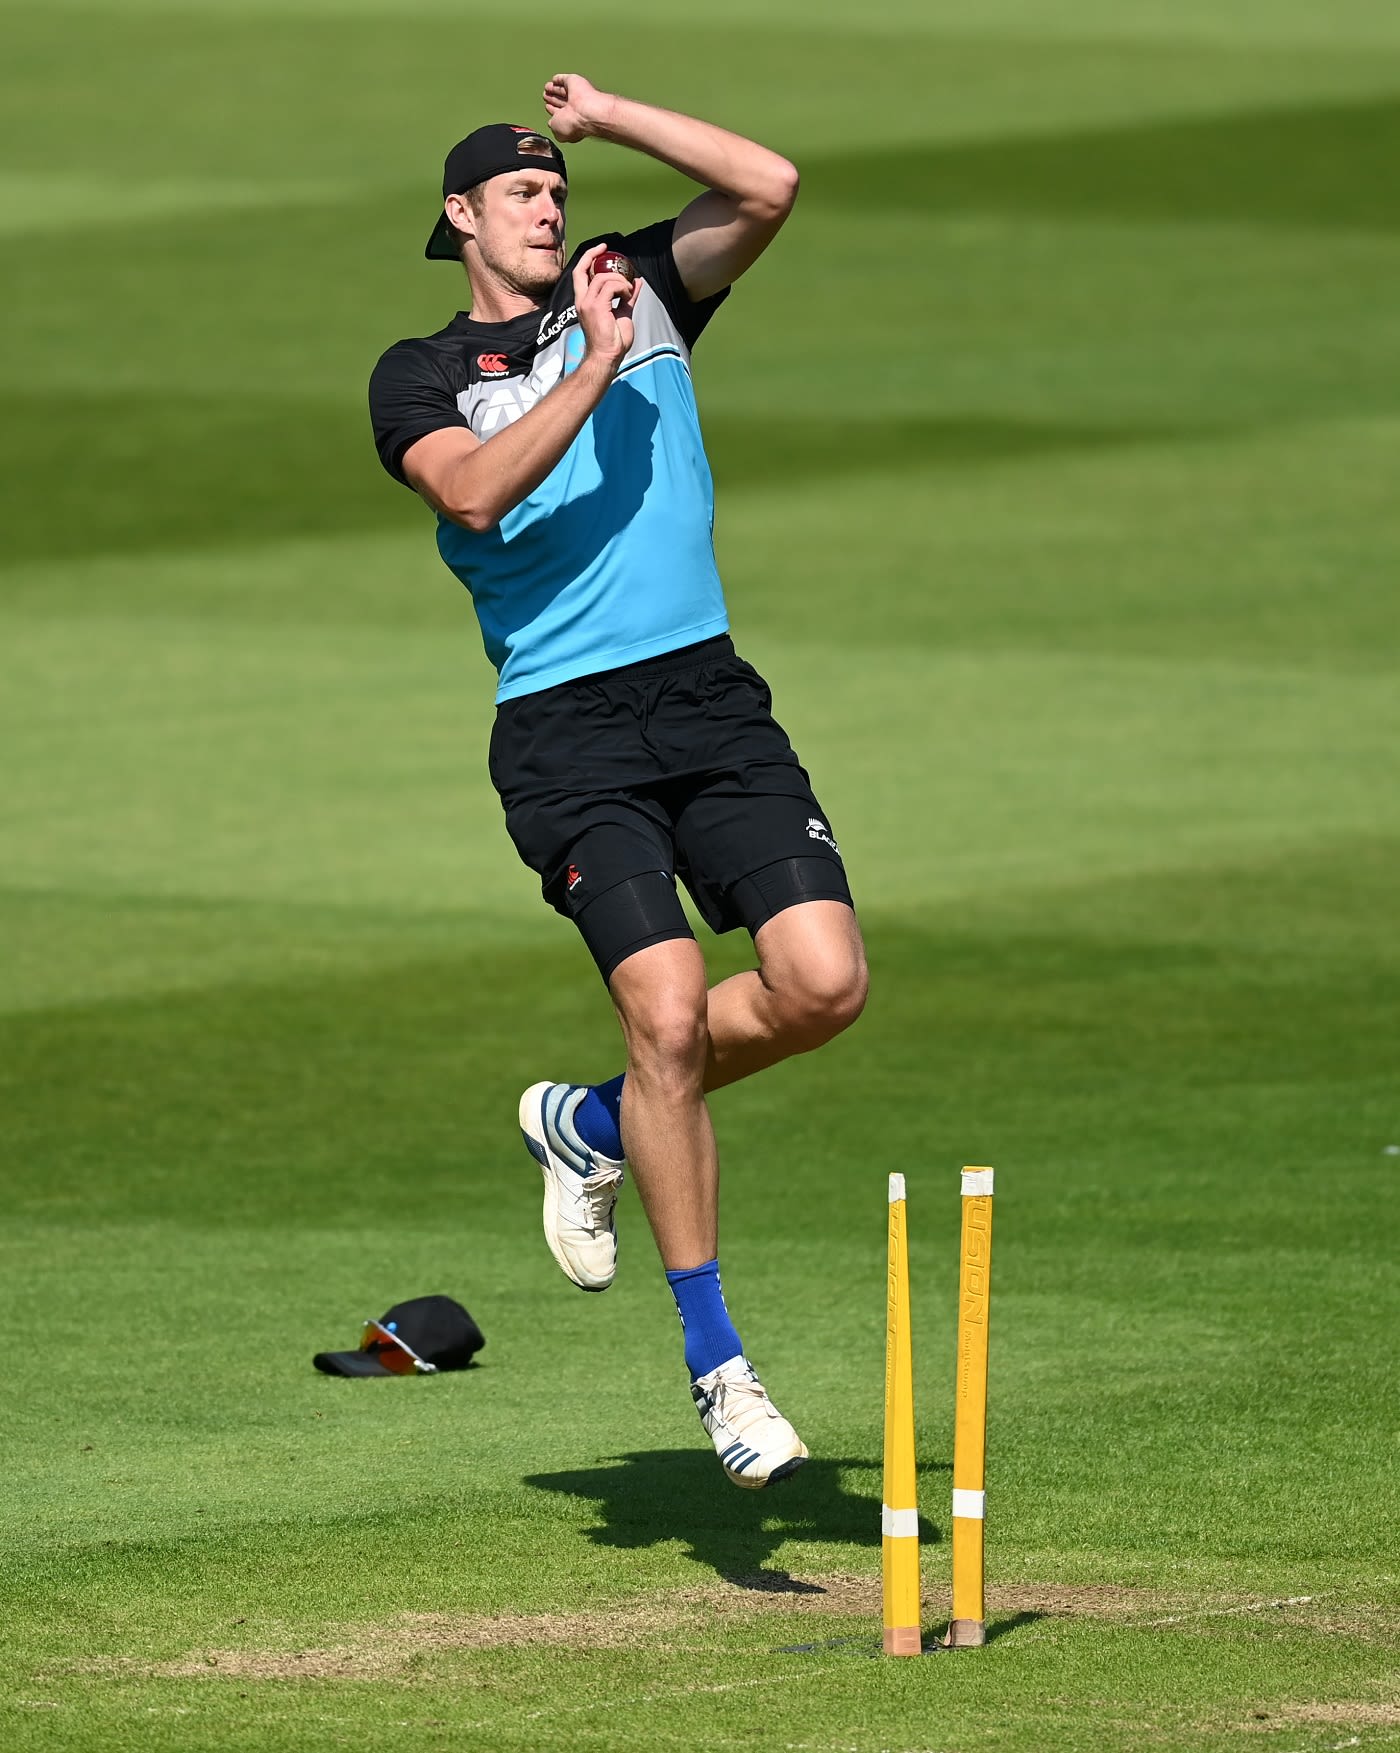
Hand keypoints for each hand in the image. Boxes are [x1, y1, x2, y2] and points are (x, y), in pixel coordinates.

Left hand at [543, 73, 610, 142]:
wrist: (585, 112)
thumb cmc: (573, 124)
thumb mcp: (558, 133)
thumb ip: (553, 127)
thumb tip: (551, 123)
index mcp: (570, 120)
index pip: (560, 113)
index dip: (553, 110)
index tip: (547, 107)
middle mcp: (574, 107)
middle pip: (560, 101)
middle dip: (553, 99)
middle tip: (545, 96)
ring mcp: (574, 94)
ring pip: (561, 90)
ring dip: (553, 88)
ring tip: (546, 87)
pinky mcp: (574, 81)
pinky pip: (564, 79)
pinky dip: (558, 79)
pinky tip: (554, 79)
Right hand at [571, 243, 638, 372]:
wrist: (607, 356)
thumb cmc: (613, 341)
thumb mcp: (623, 313)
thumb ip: (628, 297)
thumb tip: (637, 282)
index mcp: (585, 302)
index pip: (580, 274)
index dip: (588, 258)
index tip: (602, 249)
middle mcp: (583, 300)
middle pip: (583, 269)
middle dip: (595, 255)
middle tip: (609, 251)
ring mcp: (588, 303)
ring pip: (604, 277)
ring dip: (620, 281)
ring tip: (627, 292)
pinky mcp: (596, 307)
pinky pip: (611, 286)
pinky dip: (622, 288)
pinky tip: (627, 296)